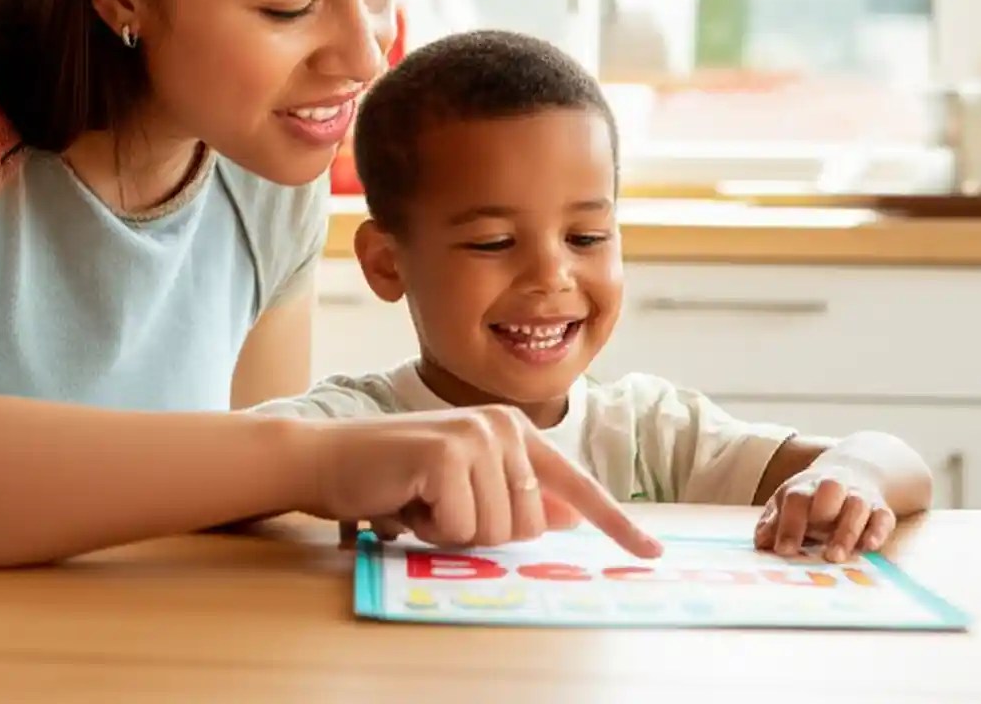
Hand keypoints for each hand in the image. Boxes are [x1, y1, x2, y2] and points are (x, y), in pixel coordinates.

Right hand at [303, 405, 661, 557]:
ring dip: (451, 533)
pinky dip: (428, 528)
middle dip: (480, 534)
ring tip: (420, 501)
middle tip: (439, 508)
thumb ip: (516, 497)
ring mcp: (477, 436)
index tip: (651, 552)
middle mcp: (504, 427)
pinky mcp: (447, 454)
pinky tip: (406, 500)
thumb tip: (567, 519)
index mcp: (516, 433)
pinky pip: (459, 526)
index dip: (616, 523)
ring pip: (495, 531)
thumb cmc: (397, 478)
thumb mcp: (464, 487)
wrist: (329, 459)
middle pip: (528, 526)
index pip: (577, 486)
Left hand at [753, 464, 894, 562]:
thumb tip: (761, 543)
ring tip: (835, 557)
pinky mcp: (881, 509)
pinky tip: (869, 546)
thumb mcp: (789, 506)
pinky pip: (883, 517)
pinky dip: (877, 531)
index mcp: (805, 487)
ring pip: (857, 506)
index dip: (789, 525)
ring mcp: (859, 496)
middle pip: (830, 490)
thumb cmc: (813, 501)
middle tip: (810, 545)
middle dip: (822, 516)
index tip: (783, 551)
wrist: (856, 472)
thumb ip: (774, 524)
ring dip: (847, 531)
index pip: (795, 499)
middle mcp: (833, 487)